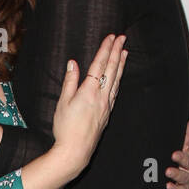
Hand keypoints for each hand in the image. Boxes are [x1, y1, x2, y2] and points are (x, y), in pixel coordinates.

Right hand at [50, 34, 127, 178]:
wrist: (75, 150)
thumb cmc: (65, 128)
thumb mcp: (63, 103)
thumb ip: (70, 82)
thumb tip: (73, 64)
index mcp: (88, 92)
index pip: (99, 65)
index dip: (105, 50)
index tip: (111, 37)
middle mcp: (101, 97)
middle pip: (111, 70)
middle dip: (117, 52)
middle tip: (122, 38)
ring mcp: (106, 106)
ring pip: (116, 80)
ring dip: (120, 64)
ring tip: (125, 52)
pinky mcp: (107, 113)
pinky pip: (115, 91)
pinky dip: (118, 79)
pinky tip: (119, 75)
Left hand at [166, 115, 188, 188]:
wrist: (171, 176)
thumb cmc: (177, 160)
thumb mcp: (181, 146)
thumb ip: (187, 135)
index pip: (187, 160)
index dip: (181, 157)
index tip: (174, 154)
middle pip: (186, 177)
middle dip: (177, 174)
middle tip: (167, 171)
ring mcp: (185, 188)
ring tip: (167, 186)